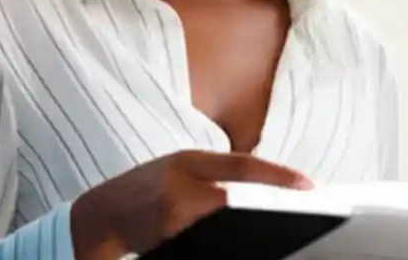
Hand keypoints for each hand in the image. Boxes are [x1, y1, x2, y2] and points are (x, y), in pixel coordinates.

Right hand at [70, 150, 312, 259]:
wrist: (98, 216)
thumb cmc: (143, 192)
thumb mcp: (176, 170)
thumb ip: (212, 175)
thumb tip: (262, 189)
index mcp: (187, 160)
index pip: (241, 164)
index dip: (277, 175)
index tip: (310, 186)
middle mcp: (180, 182)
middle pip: (237, 195)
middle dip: (269, 204)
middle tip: (305, 211)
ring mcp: (172, 212)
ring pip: (224, 219)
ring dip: (250, 229)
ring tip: (284, 231)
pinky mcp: (166, 237)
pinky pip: (207, 242)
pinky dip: (227, 243)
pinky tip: (246, 246)